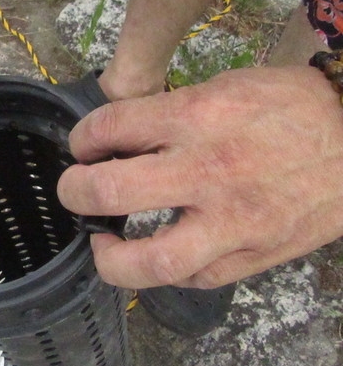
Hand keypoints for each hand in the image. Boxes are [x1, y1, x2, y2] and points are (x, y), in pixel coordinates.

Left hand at [57, 66, 342, 288]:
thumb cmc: (289, 107)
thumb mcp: (224, 87)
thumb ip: (169, 114)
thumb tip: (118, 140)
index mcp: (200, 115)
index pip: (111, 127)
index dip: (83, 138)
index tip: (83, 147)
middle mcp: (210, 169)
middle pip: (111, 192)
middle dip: (75, 192)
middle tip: (75, 191)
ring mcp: (234, 220)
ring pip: (151, 262)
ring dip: (111, 259)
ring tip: (104, 245)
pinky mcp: (256, 255)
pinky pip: (194, 278)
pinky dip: (165, 271)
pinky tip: (158, 255)